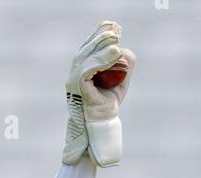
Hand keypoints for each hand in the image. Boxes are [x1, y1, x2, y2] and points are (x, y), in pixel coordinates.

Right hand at [63, 21, 135, 166]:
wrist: (99, 129)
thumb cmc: (107, 108)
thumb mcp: (119, 84)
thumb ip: (124, 68)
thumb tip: (126, 51)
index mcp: (83, 68)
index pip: (90, 46)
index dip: (101, 34)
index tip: (114, 26)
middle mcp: (76, 71)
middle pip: (88, 48)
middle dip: (102, 36)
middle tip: (116, 29)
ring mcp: (74, 79)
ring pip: (87, 57)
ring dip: (103, 47)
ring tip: (117, 42)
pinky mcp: (76, 86)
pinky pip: (88, 69)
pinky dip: (101, 60)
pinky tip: (114, 54)